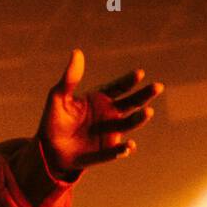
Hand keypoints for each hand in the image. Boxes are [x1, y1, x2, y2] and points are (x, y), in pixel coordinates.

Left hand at [37, 49, 162, 176]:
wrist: (48, 150)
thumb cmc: (54, 120)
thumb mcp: (58, 98)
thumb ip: (69, 79)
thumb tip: (77, 52)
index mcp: (100, 98)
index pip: (118, 87)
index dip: (129, 81)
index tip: (139, 74)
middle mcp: (109, 115)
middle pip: (130, 103)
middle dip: (144, 96)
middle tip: (157, 87)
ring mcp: (109, 134)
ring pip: (128, 125)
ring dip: (138, 119)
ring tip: (148, 112)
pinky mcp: (104, 153)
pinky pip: (115, 152)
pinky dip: (122, 150)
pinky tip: (129, 146)